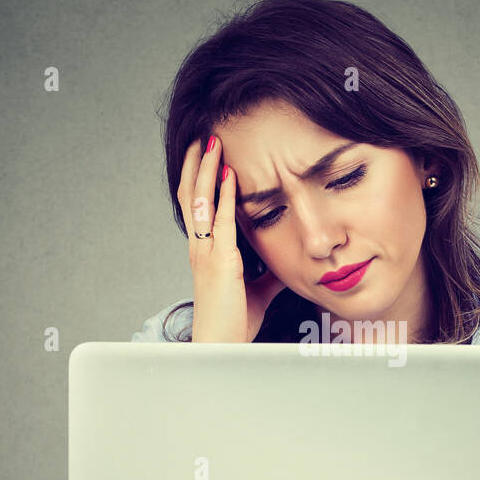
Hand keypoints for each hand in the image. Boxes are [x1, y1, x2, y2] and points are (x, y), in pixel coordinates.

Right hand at [179, 136, 285, 341]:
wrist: (221, 344)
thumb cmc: (234, 321)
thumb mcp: (257, 291)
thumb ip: (269, 273)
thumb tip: (289, 264)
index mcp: (205, 250)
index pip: (197, 205)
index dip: (201, 178)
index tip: (209, 154)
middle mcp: (200, 245)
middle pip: (191, 194)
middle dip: (198, 164)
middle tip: (204, 136)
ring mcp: (206, 251)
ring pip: (199, 200)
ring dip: (206, 169)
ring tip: (211, 143)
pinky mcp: (219, 260)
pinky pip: (221, 220)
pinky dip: (226, 195)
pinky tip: (232, 174)